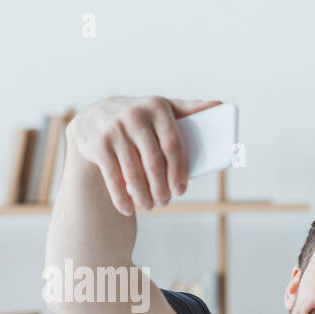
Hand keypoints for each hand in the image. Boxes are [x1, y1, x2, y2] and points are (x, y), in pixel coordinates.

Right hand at [66, 94, 221, 214]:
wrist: (95, 116)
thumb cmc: (141, 117)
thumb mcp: (163, 108)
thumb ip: (189, 109)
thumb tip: (220, 104)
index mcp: (157, 107)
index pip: (173, 145)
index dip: (178, 171)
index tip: (180, 190)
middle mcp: (134, 115)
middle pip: (154, 162)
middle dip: (161, 188)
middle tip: (165, 202)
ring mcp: (114, 130)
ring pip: (133, 173)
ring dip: (143, 196)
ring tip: (150, 205)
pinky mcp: (97, 144)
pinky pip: (113, 178)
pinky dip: (121, 198)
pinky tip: (128, 209)